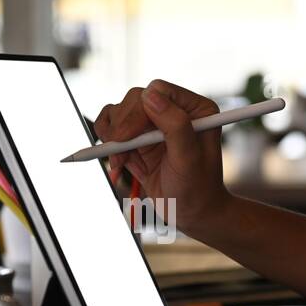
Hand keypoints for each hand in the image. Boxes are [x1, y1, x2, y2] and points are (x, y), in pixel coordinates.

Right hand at [92, 80, 227, 233]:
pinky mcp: (139, 138)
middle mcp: (175, 112)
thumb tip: (149, 95)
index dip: (137, 111)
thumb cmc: (197, 189)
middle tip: (118, 152)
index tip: (125, 138)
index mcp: (195, 109)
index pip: (158, 92)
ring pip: (120, 113)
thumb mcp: (188, 159)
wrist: (191, 213)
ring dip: (113, 137)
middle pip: (135, 101)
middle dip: (122, 127)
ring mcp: (155, 125)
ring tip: (120, 161)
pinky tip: (118, 164)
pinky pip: (113, 130)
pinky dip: (109, 146)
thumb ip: (175, 125)